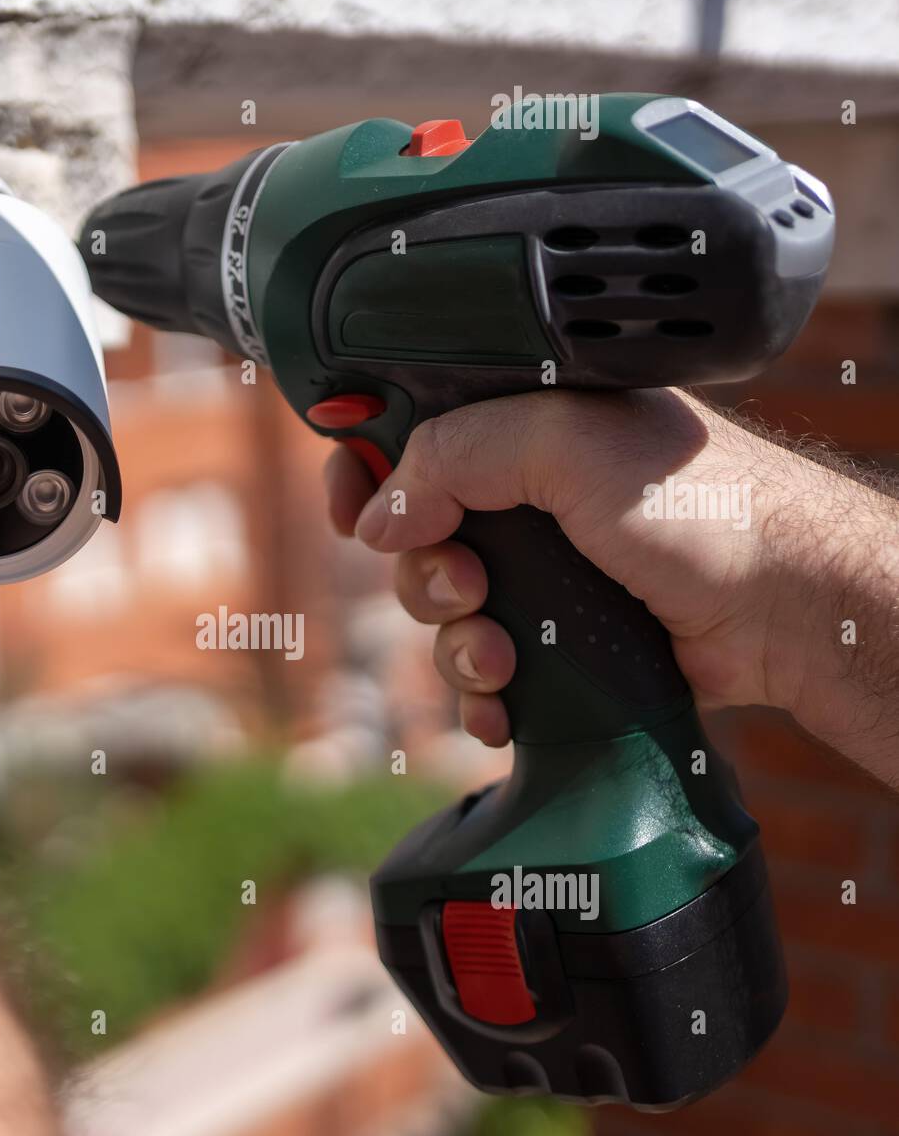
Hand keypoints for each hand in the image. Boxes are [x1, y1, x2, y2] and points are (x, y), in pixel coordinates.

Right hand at [325, 388, 898, 781]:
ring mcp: (543, 576)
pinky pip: (483, 677)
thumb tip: (380, 515)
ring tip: (505, 655)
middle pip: (415, 542)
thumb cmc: (704, 507)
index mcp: (523, 429)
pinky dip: (482, 697)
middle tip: (473, 586)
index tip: (355, 512)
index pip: (412, 438)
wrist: (781, 609)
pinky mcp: (559, 644)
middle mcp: (528, 500)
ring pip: (444, 619)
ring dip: (458, 646)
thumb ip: (457, 453)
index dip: (369, 474)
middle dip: (426, 577)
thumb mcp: (567, 442)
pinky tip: (506, 706)